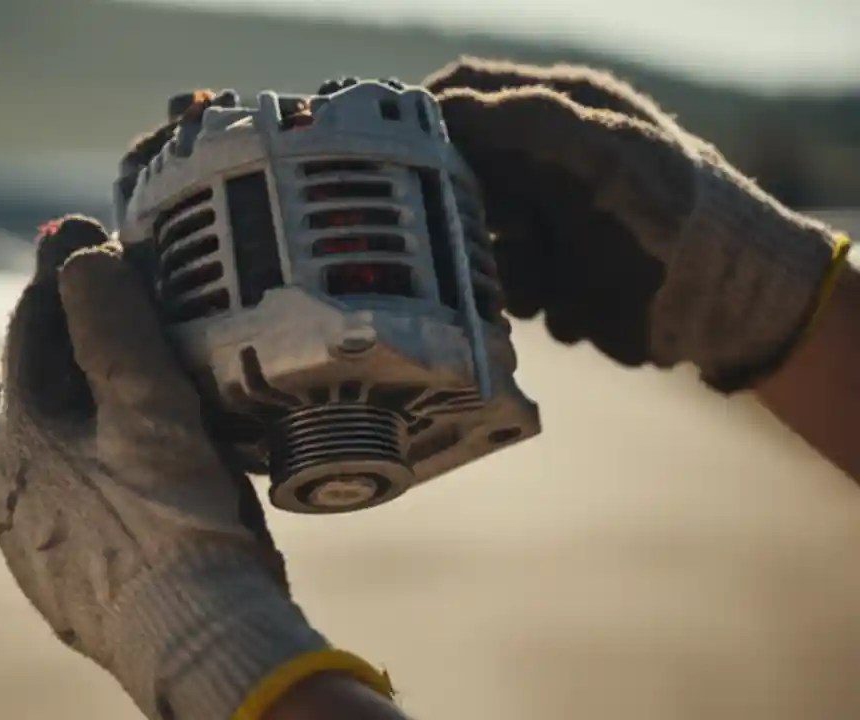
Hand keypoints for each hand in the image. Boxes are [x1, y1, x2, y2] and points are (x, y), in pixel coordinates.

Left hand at [0, 216, 331, 719]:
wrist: (198, 644)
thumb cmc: (178, 525)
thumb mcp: (150, 407)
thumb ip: (112, 324)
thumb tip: (75, 249)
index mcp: (23, 435)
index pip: (28, 328)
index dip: (57, 275)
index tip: (81, 235)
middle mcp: (9, 483)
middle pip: (22, 382)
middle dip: (51, 331)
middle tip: (85, 293)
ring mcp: (28, 533)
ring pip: (35, 438)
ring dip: (63, 392)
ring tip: (99, 367)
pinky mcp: (57, 569)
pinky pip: (55, 486)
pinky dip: (77, 448)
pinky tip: (108, 454)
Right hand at [423, 59, 846, 390]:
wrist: (731, 306)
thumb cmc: (680, 215)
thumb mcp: (606, 154)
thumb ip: (529, 121)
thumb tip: (446, 106)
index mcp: (558, 108)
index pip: (466, 91)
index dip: (426, 116)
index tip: (394, 153)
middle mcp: (540, 159)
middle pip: (455, 170)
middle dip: (460, 206)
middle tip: (485, 229)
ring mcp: (539, 216)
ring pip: (468, 233)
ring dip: (494, 260)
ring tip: (543, 273)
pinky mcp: (543, 270)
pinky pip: (495, 281)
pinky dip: (518, 295)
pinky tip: (560, 300)